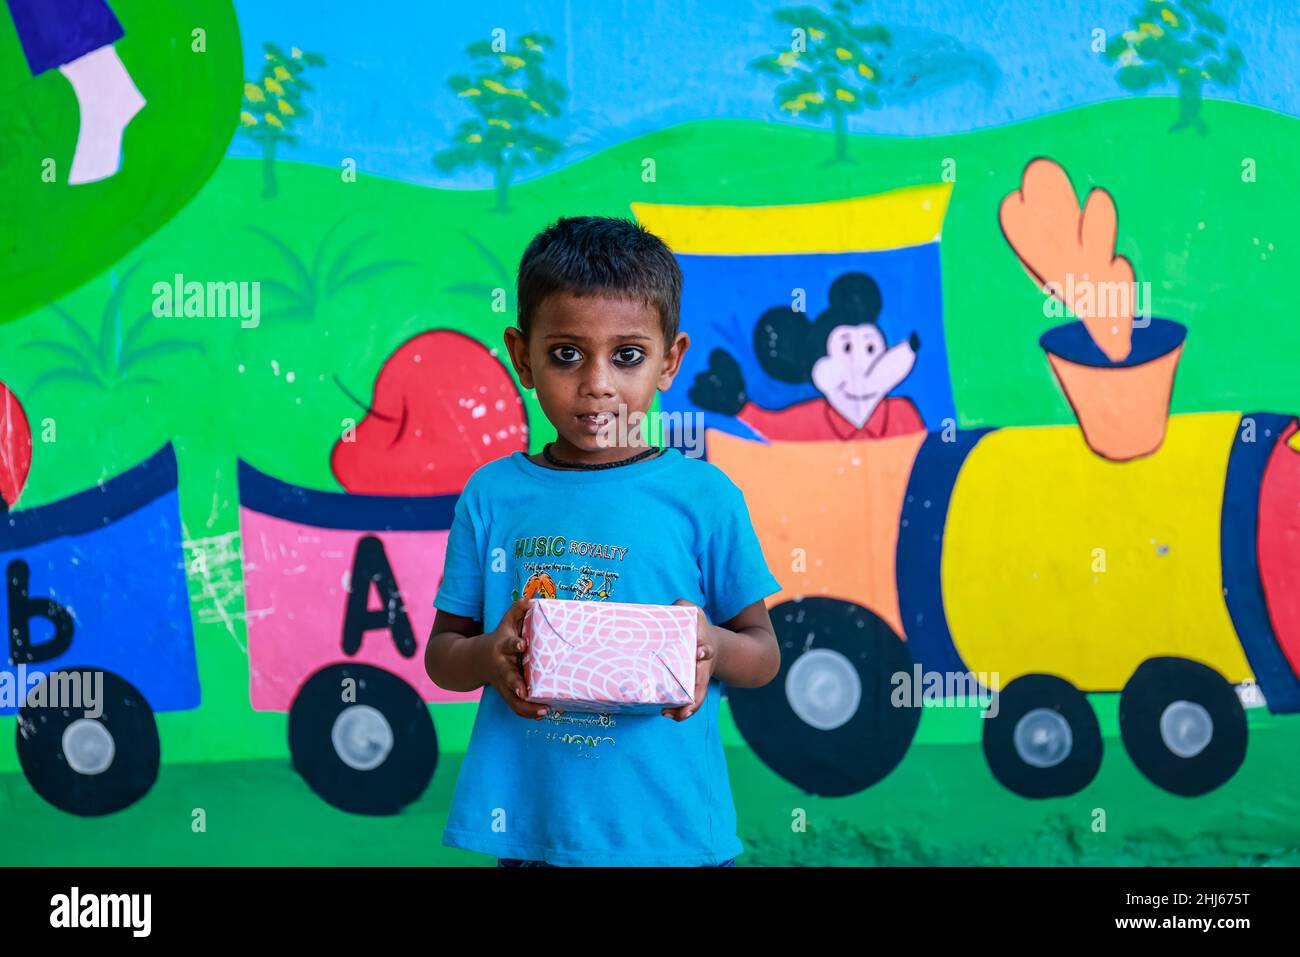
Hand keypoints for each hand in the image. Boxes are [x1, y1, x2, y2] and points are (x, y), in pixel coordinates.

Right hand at [478, 597, 550, 719]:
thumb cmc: (498, 639)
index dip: (515, 644)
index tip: (523, 644)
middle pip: (508, 677)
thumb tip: (530, 599)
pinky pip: (516, 707)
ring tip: (544, 710)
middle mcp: (501, 667)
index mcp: (502, 647)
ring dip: (527, 707)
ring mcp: (503, 683)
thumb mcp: (505, 624)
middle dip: (516, 685)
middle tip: (525, 692)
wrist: (472, 661)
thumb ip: (517, 611)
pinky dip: (528, 712)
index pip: (508, 644)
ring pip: (512, 699)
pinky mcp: (506, 694)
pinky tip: (541, 714)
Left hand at [662, 598, 717, 720]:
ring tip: (669, 713)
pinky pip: (689, 702)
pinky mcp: (692, 687)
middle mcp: (703, 664)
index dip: (704, 649)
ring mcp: (699, 678)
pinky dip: (681, 711)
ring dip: (686, 708)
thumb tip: (671, 610)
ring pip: (697, 696)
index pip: (706, 646)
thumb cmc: (696, 628)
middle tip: (686, 700)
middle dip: (696, 689)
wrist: (712, 646)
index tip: (700, 651)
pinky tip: (667, 713)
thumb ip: (682, 606)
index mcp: (704, 644)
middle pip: (702, 679)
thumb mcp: (692, 612)